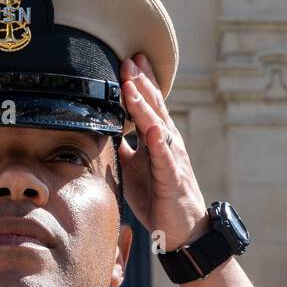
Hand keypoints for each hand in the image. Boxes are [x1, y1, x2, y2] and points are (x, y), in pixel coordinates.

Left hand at [118, 53, 211, 250]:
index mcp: (157, 139)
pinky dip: (159, 141)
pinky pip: (164, 158)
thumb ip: (124, 147)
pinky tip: (153, 127)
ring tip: (134, 84)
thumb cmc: (158, 197)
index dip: (139, 82)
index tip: (127, 58)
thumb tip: (105, 129)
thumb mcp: (135, 167)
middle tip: (129, 58)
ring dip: (145, 105)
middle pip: (154, 107)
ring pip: (157, 126)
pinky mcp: (172, 179)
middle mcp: (167, 143)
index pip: (148, 104)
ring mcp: (171, 159)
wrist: (182, 229)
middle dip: (141, 83)